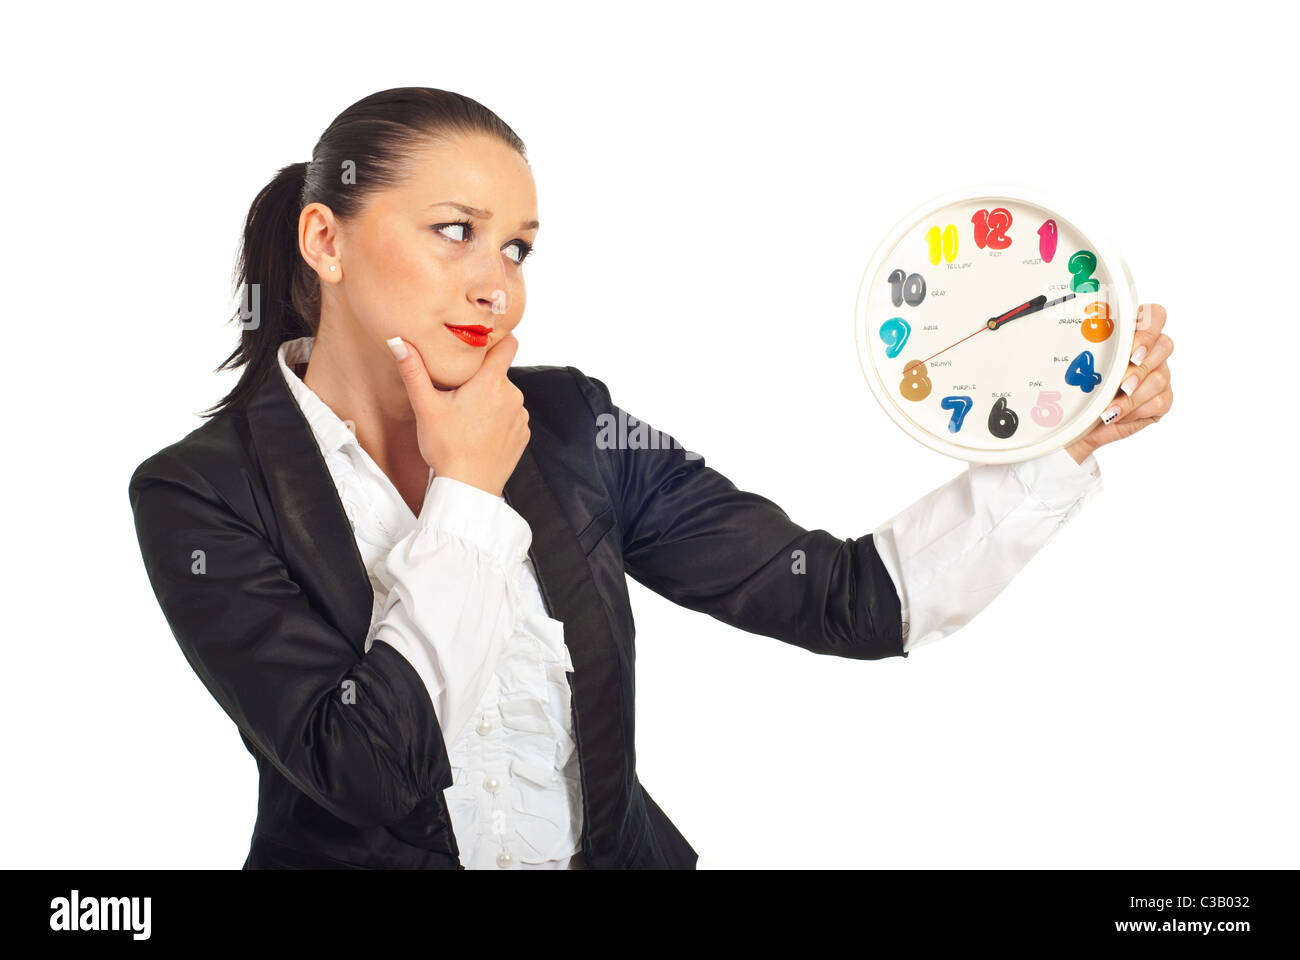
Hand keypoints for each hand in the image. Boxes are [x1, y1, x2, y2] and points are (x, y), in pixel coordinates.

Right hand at [387, 333, 530, 496]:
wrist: (469, 488)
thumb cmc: (447, 448)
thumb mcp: (426, 408)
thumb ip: (414, 371)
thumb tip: (398, 342)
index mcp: (491, 382)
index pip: (508, 344)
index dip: (496, 340)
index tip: (480, 347)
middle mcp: (513, 395)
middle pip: (499, 373)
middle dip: (481, 380)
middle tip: (458, 397)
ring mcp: (520, 416)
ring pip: (504, 396)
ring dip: (490, 401)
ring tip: (468, 419)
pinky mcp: (523, 435)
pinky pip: (511, 417)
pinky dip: (498, 421)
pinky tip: (480, 434)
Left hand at [1064, 303, 1173, 464]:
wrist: (1075, 426)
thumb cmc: (1076, 391)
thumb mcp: (1079, 366)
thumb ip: (1092, 349)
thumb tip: (1091, 342)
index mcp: (1130, 335)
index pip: (1154, 315)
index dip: (1148, 330)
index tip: (1132, 351)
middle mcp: (1149, 352)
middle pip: (1164, 344)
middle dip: (1140, 367)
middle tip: (1122, 384)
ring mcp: (1158, 375)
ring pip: (1160, 377)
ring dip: (1133, 395)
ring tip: (1110, 407)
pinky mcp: (1161, 399)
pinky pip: (1160, 401)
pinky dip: (1135, 410)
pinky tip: (1116, 415)